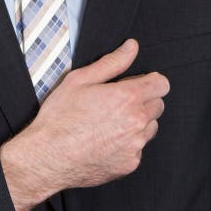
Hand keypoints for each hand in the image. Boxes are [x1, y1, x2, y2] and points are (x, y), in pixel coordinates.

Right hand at [0, 39, 169, 210]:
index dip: (149, 81)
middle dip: (142, 100)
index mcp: (127, 97)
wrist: (49, 156)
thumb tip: (131, 47)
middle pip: (158, 105)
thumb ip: (111, 63)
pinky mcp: (131, 163)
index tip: (135, 84)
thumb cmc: (60, 117)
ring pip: (150, 127)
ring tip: (107, 123)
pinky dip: (126, 143)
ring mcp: (136, 145)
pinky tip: (103, 140)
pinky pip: (137, 148)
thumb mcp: (79, 80)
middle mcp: (137, 121)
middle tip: (114, 103)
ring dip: (137, 122)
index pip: (161, 84)